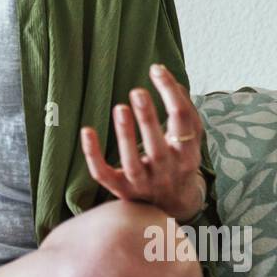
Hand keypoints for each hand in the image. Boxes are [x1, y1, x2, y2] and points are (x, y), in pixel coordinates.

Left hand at [79, 62, 204, 219]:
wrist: (175, 206)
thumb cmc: (179, 162)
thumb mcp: (189, 140)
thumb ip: (184, 113)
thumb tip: (171, 80)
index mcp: (188, 154)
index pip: (183, 120)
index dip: (170, 92)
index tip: (156, 69)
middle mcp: (168, 171)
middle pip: (159, 146)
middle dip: (148, 118)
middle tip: (137, 91)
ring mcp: (144, 184)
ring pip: (132, 162)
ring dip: (125, 136)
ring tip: (120, 107)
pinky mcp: (122, 191)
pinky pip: (104, 174)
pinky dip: (94, 155)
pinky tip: (87, 130)